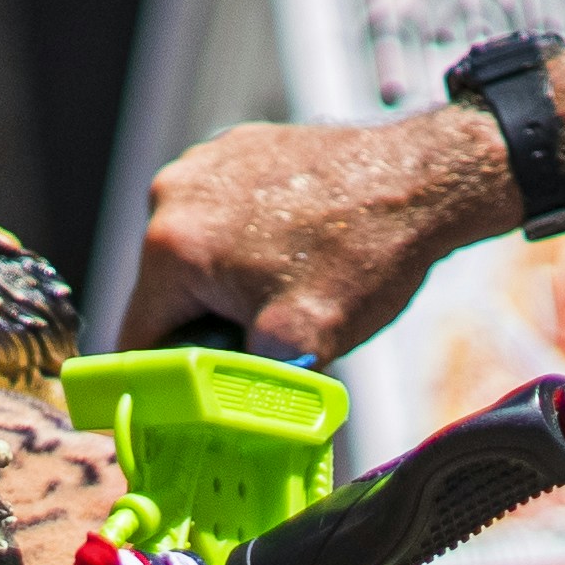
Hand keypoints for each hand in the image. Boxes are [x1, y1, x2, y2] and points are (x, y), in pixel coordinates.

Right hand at [126, 109, 497, 356]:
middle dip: (207, 325)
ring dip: (230, 284)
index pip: (139, 338)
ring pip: (195, 255)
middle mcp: (173, 194)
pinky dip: (248, 241)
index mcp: (172, 245)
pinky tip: (298, 249)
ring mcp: (205, 164)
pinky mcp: (237, 147)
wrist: (425, 177)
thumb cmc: (367, 254)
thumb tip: (215, 416)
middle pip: (166, 294)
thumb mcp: (303, 344)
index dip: (165, 378)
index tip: (195, 393)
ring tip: (292, 285)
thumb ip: (245, 385)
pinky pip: (222, 215)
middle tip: (267, 337)